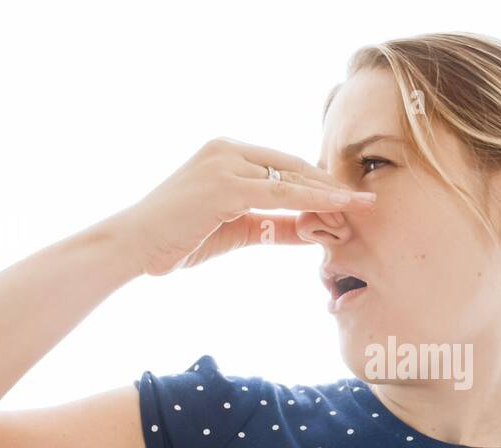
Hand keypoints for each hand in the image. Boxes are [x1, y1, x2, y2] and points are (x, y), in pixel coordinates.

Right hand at [110, 137, 375, 276]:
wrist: (134, 246)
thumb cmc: (178, 239)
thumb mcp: (237, 229)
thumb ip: (275, 225)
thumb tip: (314, 229)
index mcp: (227, 152)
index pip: (284, 165)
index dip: (318, 183)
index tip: (348, 198)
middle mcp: (227, 149)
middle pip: (294, 166)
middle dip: (331, 186)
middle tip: (366, 201)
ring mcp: (225, 162)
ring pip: (291, 179)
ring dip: (328, 195)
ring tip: (360, 207)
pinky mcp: (224, 184)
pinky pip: (280, 194)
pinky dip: (310, 203)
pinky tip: (335, 212)